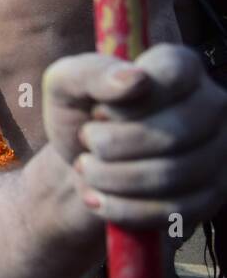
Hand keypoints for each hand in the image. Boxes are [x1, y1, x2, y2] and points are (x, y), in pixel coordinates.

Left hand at [43, 45, 226, 228]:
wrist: (84, 163)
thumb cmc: (78, 114)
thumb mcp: (66, 84)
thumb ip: (92, 73)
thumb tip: (135, 79)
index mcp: (181, 66)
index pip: (171, 78)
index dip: (125, 103)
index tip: (97, 112)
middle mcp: (212, 105)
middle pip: (174, 133)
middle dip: (112, 145)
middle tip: (86, 141)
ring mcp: (218, 152)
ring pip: (172, 175)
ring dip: (112, 177)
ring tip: (85, 168)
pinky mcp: (210, 196)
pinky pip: (173, 211)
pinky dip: (123, 208)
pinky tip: (96, 198)